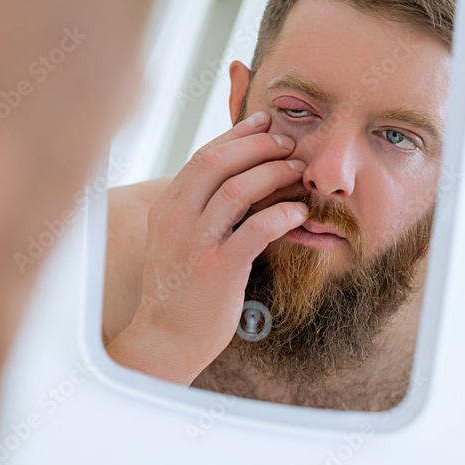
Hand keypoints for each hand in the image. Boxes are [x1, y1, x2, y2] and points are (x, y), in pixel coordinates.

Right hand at [107, 111, 307, 384]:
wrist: (164, 340)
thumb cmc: (179, 291)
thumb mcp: (177, 241)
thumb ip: (197, 210)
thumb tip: (235, 180)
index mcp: (166, 207)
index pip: (203, 156)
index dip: (237, 136)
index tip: (264, 123)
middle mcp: (176, 218)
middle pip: (218, 162)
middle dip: (259, 146)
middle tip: (288, 144)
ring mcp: (195, 243)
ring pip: (238, 189)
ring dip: (274, 174)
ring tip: (298, 172)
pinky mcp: (218, 269)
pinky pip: (256, 230)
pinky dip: (281, 215)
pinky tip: (299, 214)